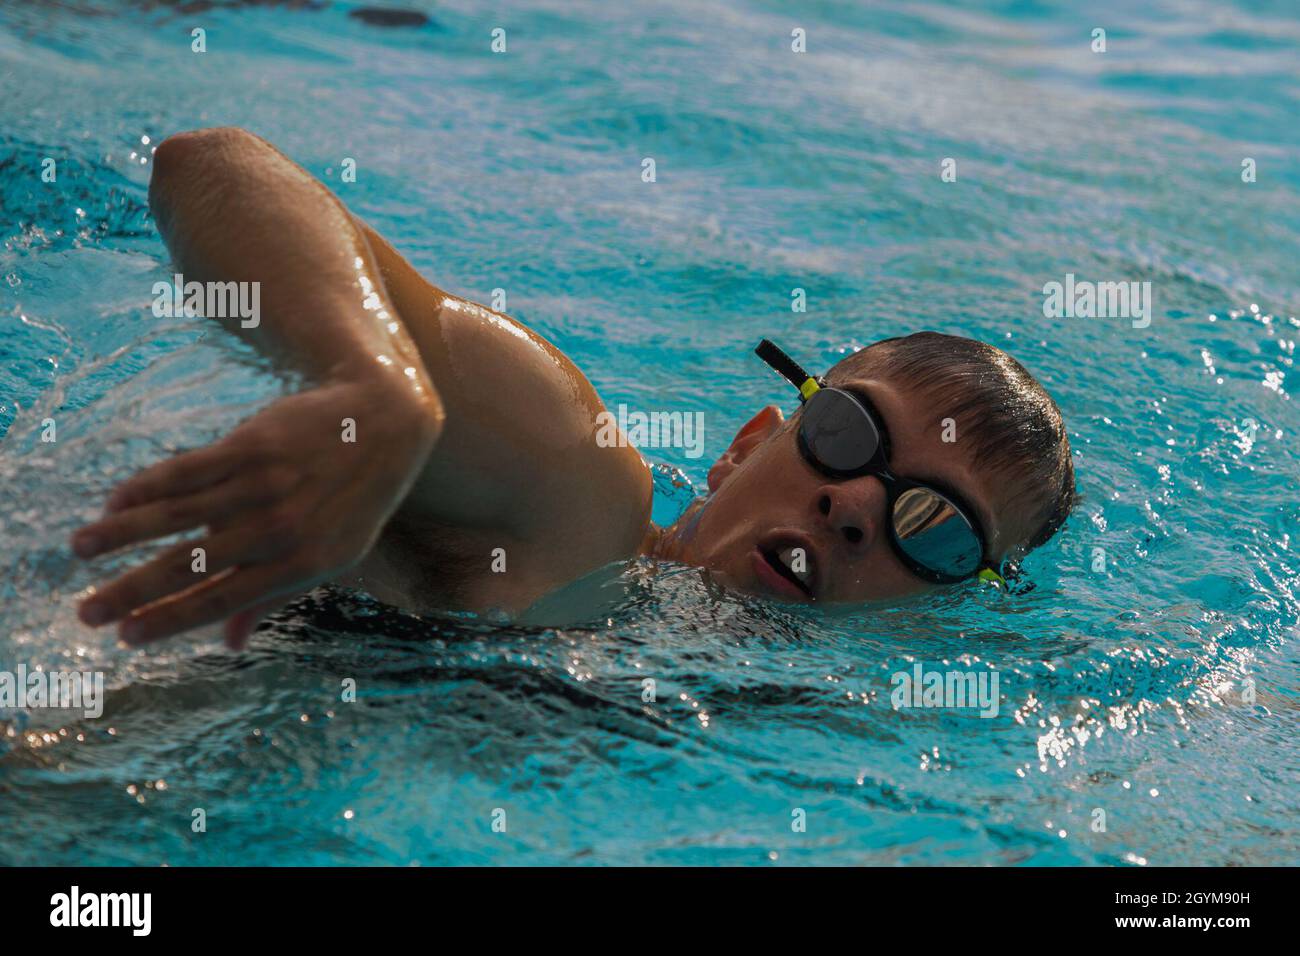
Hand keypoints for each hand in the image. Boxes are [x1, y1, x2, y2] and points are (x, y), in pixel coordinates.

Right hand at [72, 372, 441, 648]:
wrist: (383, 425)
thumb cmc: (353, 501)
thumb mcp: (331, 556)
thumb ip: (276, 596)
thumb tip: (229, 644)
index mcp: (302, 563)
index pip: (222, 599)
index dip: (171, 620)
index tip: (127, 637)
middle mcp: (280, 527)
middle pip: (190, 565)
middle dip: (131, 593)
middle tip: (85, 614)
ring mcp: (262, 484)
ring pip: (176, 515)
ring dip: (121, 534)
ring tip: (80, 550)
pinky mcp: (249, 446)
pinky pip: (185, 470)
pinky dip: (145, 487)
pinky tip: (114, 503)